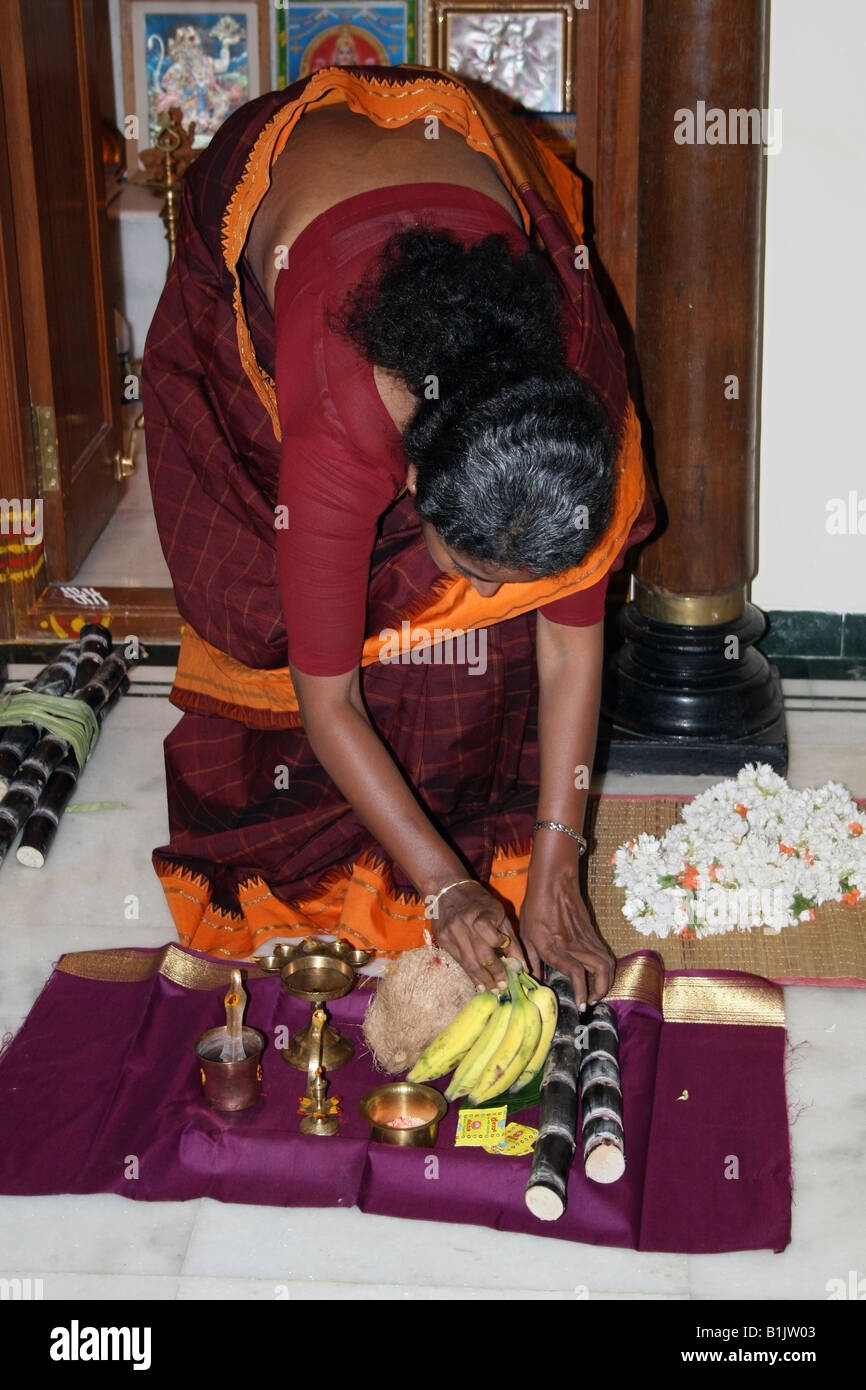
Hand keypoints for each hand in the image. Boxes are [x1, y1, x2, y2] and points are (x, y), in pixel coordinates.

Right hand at [432, 881, 524, 991]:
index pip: (491, 935)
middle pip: (481, 955)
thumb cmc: (478, 901)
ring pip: (469, 963)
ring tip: (493, 988)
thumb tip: (522, 966)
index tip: (509, 956)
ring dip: (483, 979)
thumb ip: (511, 939)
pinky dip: (470, 975)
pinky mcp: (442, 940)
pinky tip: (479, 983)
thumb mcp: (499, 913)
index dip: (499, 946)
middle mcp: (464, 923)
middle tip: (504, 985)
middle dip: (495, 973)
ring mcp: (451, 933)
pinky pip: (459, 962)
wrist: (446, 889)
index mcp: (481, 912)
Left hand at [519, 866, 614, 1008]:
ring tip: (596, 992)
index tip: (582, 1004)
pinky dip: (605, 969)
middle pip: (601, 970)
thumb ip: (532, 960)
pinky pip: (605, 955)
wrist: (554, 882)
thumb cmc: (536, 907)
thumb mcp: (526, 935)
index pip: (575, 972)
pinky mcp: (592, 933)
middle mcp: (574, 944)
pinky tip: (597, 976)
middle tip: (591, 1001)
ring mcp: (586, 938)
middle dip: (600, 990)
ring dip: (606, 981)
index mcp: (555, 945)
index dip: (582, 991)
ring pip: (607, 963)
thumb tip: (535, 981)